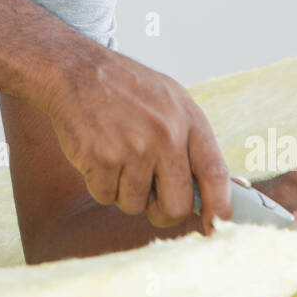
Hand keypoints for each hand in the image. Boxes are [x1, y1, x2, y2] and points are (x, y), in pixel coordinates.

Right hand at [32, 43, 231, 233]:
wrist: (77, 70)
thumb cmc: (126, 88)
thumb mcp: (172, 100)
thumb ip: (191, 142)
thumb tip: (207, 192)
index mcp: (188, 120)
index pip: (215, 175)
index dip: (219, 209)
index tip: (215, 226)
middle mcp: (165, 136)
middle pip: (176, 206)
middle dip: (163, 212)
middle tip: (152, 200)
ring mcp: (133, 149)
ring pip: (135, 205)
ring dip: (125, 192)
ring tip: (118, 157)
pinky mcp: (101, 159)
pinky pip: (105, 196)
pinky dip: (100, 184)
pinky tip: (99, 155)